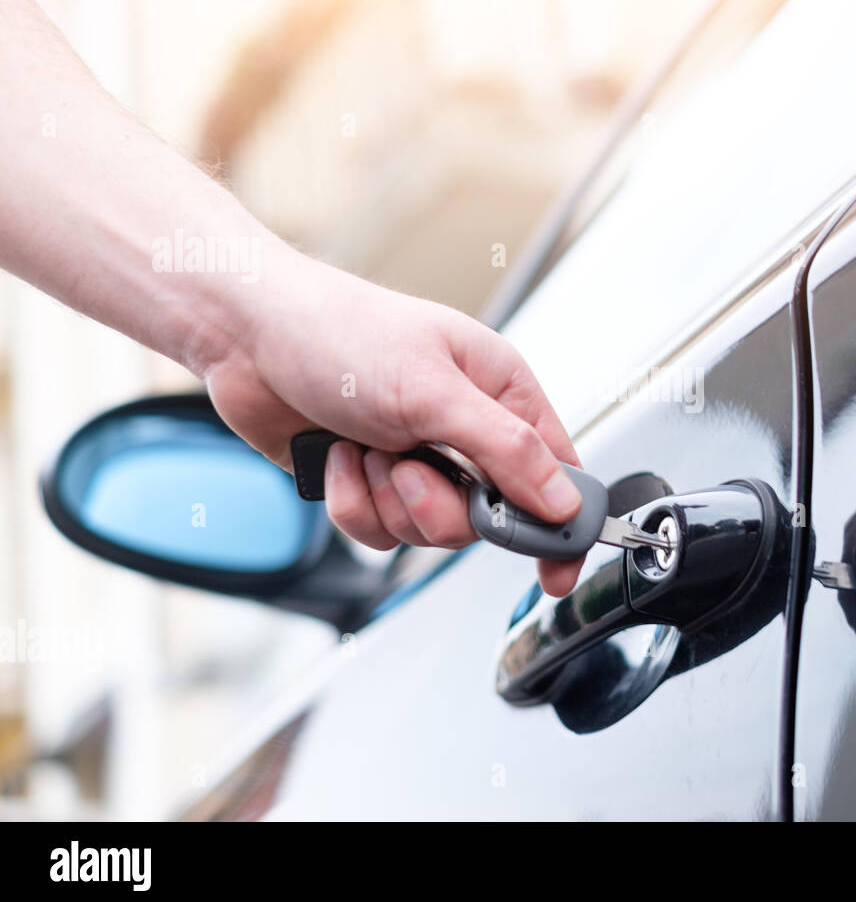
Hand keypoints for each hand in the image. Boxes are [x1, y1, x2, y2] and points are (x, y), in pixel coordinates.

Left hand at [202, 255, 585, 596]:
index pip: (555, 471)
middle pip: (487, 517)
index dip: (560, 522)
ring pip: (429, 531)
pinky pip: (378, 531)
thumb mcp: (435, 391)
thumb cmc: (339, 332)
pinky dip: (352, 502)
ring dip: (388, 500)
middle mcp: (463, 429)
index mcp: (499, 394)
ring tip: (366, 448)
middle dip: (439, 505)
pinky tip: (338, 455)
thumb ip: (507, 450)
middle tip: (409, 469)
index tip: (555, 569)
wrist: (246, 335)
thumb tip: (561, 500)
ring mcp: (416, 458)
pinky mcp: (370, 482)